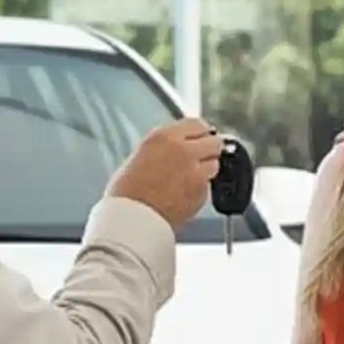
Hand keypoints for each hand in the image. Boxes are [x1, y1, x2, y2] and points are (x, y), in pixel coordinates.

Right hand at [106, 118, 224, 229]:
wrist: (132, 220)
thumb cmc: (128, 193)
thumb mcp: (141, 156)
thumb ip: (165, 147)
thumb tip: (179, 146)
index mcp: (164, 137)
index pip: (197, 123)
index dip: (200, 132)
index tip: (200, 137)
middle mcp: (183, 150)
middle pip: (214, 141)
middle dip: (209, 149)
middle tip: (200, 158)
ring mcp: (196, 171)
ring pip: (215, 163)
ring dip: (207, 168)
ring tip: (189, 179)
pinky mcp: (202, 191)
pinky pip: (208, 185)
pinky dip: (201, 188)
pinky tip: (184, 194)